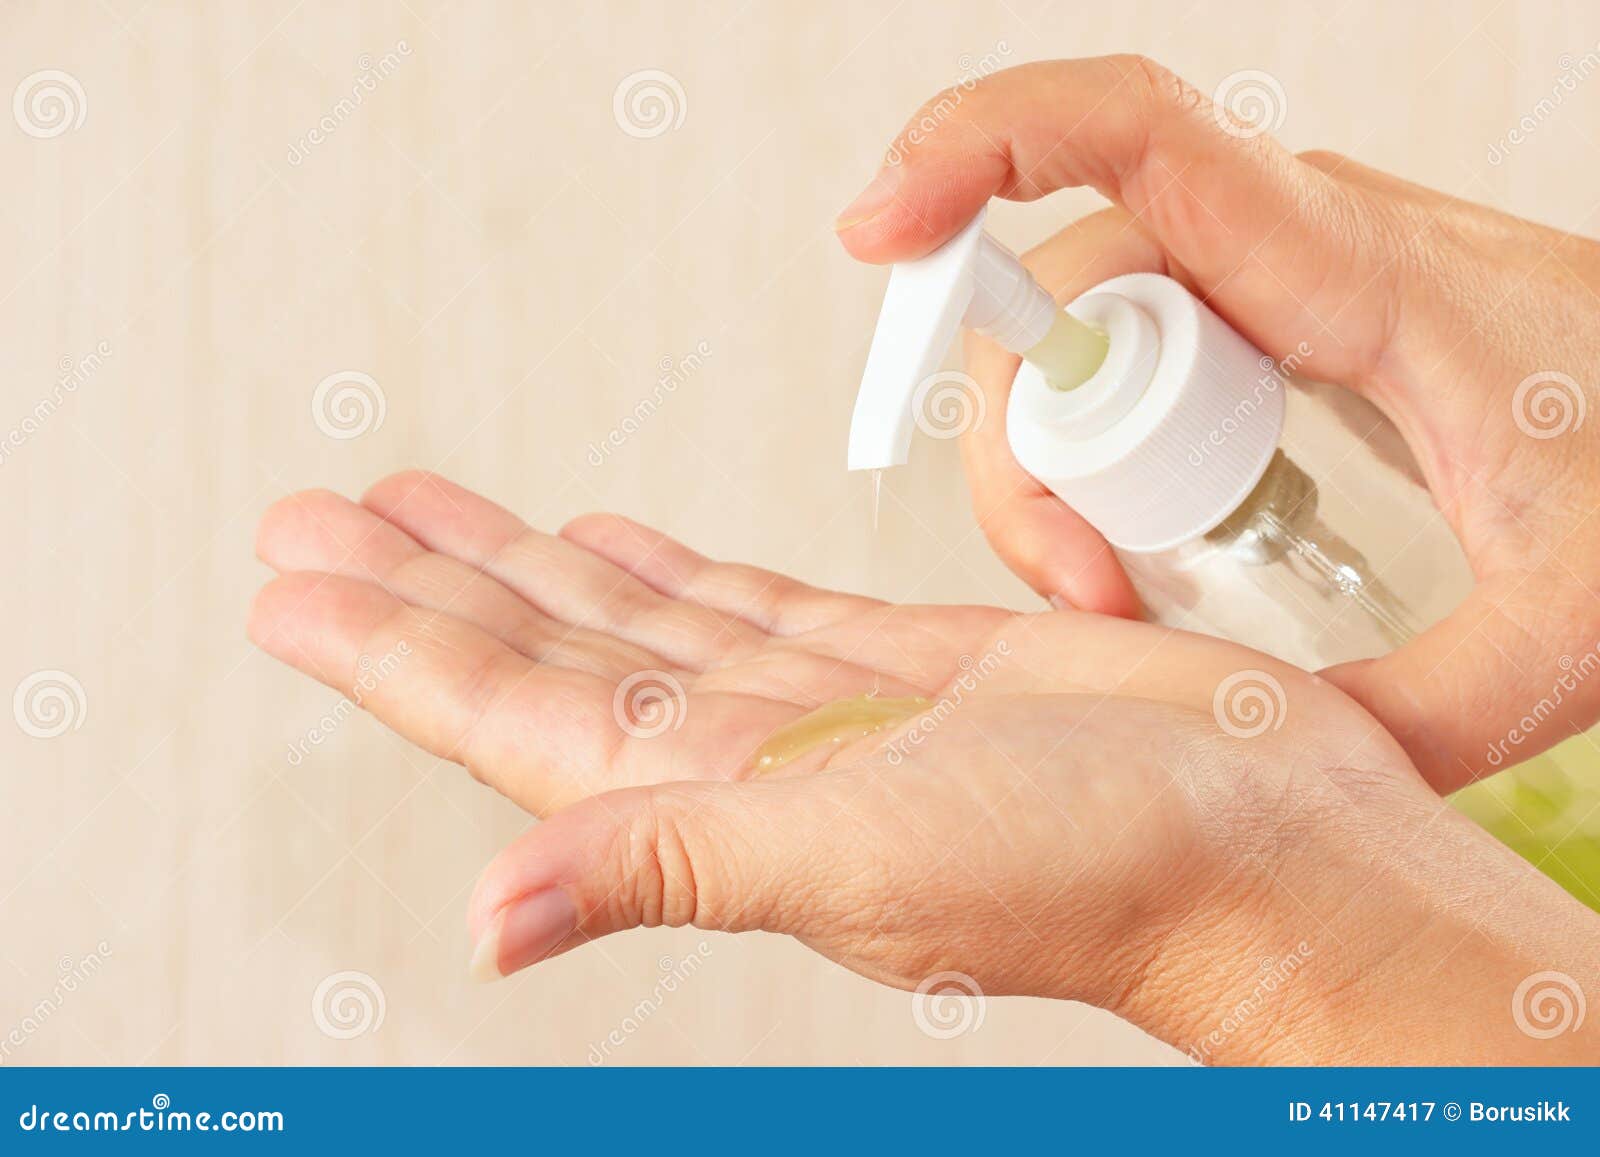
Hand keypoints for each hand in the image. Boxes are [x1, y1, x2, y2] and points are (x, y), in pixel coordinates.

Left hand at [249, 473, 1599, 1062]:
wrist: (1265, 846)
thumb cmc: (1092, 873)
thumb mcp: (854, 862)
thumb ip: (663, 863)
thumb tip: (489, 920)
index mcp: (711, 803)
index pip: (507, 713)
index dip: (394, 647)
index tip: (294, 583)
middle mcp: (746, 761)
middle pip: (546, 653)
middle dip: (432, 586)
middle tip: (323, 522)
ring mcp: (819, 711)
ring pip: (635, 617)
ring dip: (530, 563)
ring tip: (434, 511)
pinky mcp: (899, 666)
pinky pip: (744, 602)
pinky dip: (668, 566)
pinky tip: (618, 535)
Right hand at [835, 55, 1599, 791]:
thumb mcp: (1560, 629)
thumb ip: (1412, 719)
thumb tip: (1267, 773)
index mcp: (1352, 274)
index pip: (1132, 136)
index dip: (977, 147)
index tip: (880, 225)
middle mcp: (1285, 246)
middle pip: (1063, 290)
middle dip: (1025, 446)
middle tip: (1088, 596)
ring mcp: (1265, 274)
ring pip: (1075, 327)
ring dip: (1052, 463)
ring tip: (1114, 590)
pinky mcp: (1258, 311)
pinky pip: (1117, 347)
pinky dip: (1084, 446)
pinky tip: (1124, 537)